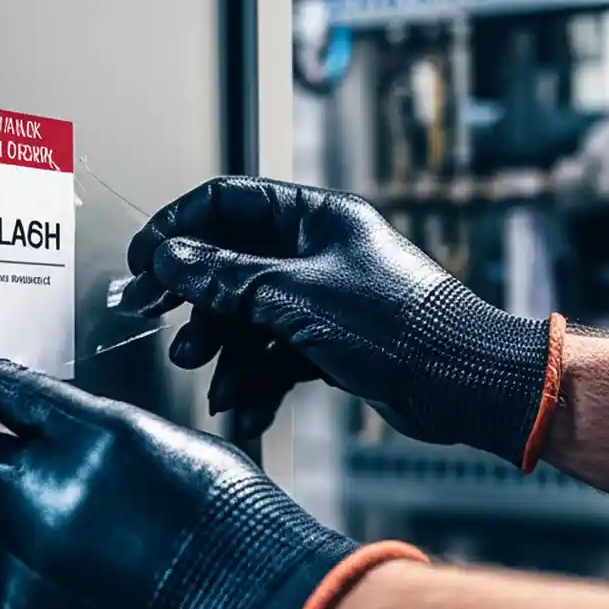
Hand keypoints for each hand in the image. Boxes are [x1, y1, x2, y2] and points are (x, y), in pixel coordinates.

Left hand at [0, 359, 357, 608]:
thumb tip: (66, 438)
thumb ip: (99, 436)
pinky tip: (25, 555)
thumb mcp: (166, 442)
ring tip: (23, 514)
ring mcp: (29, 544)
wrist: (245, 598)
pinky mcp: (18, 597)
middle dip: (10, 459)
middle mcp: (50, 483)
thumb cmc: (226, 522)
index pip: (11, 392)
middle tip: (34, 472)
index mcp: (93, 432)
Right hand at [118, 177, 552, 465]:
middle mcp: (316, 251)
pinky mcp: (328, 342)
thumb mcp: (298, 296)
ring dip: (223, 348)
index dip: (178, 227)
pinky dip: (255, 379)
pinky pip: (274, 354)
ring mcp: (321, 298)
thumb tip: (172, 259)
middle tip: (149, 315)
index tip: (144, 259)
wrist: (464, 384)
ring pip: (248, 316)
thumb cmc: (405, 326)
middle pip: (231, 264)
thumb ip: (228, 277)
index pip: (228, 202)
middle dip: (192, 297)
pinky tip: (242, 406)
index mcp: (315, 216)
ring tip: (205, 374)